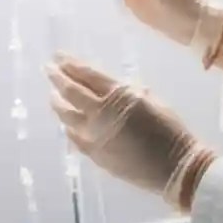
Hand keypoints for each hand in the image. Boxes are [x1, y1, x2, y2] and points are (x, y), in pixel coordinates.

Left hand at [46, 54, 216, 210]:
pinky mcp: (93, 154)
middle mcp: (100, 114)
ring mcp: (93, 136)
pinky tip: (66, 123)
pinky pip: (73, 136)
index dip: (71, 64)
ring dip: (57, 102)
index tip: (59, 56)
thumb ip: (128, 90)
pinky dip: (68, 126)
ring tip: (53, 95)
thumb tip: (112, 86)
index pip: (87, 75)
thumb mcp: (152, 100)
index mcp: (118, 95)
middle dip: (58, 78)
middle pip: (71, 92)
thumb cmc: (170, 130)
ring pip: (66, 115)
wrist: (174, 167)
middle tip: (48, 68)